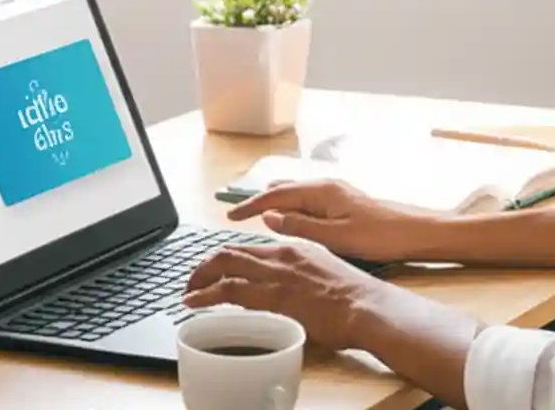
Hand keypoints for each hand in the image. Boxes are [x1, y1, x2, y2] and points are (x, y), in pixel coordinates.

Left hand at [182, 241, 383, 348]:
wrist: (366, 307)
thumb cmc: (354, 298)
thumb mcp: (326, 273)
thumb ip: (304, 274)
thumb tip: (294, 287)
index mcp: (295, 248)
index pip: (250, 248)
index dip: (228, 259)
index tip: (218, 270)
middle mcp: (280, 255)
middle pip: (231, 251)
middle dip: (206, 265)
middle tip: (195, 280)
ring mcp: (274, 273)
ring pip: (223, 265)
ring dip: (199, 279)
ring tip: (188, 292)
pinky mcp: (270, 295)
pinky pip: (227, 290)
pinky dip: (204, 295)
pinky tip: (193, 303)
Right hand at [227, 180, 435, 262]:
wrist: (416, 232)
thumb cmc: (380, 236)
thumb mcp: (335, 236)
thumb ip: (300, 226)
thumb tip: (269, 217)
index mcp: (321, 192)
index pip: (275, 196)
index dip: (250, 206)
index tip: (229, 216)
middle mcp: (326, 186)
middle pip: (283, 190)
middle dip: (259, 201)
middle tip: (237, 217)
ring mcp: (336, 193)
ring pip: (295, 194)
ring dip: (274, 204)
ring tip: (255, 216)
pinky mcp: (343, 202)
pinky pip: (307, 201)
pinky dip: (291, 208)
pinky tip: (290, 218)